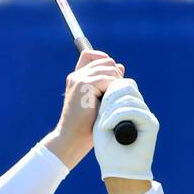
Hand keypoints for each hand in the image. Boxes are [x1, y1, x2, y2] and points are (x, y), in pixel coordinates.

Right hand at [43, 50, 125, 169]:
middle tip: (116, 95)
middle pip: (106, 60)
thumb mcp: (100, 101)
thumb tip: (120, 66)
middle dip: (116, 75)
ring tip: (113, 100)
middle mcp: (76, 76)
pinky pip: (108, 78)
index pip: (91, 55)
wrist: (72, 139)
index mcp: (77, 78)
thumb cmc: (87, 126)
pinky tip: (110, 103)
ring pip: (110, 68)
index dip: (105, 60)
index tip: (113, 78)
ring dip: (117, 83)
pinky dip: (114, 89)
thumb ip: (108, 82)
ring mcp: (79, 79)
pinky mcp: (83, 85)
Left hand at [94, 78, 157, 182]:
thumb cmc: (107, 150)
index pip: (123, 84)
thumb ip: (106, 102)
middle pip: (128, 86)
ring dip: (111, 109)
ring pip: (129, 97)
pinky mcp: (151, 124)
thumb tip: (110, 82)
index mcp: (129, 107)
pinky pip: (134, 110)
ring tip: (102, 124)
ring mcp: (147, 115)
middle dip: (110, 95)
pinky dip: (117, 116)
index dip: (108, 89)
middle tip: (99, 112)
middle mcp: (141, 109)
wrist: (118, 171)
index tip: (95, 103)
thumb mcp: (102, 121)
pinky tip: (106, 126)